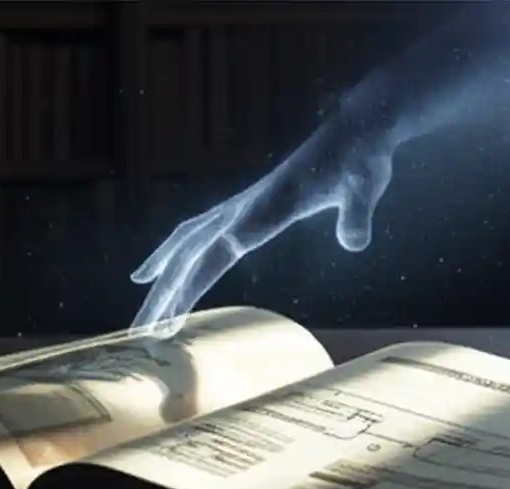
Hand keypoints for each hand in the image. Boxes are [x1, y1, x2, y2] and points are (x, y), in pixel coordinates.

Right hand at [130, 118, 394, 336]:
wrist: (355, 133)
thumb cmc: (361, 163)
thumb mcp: (367, 188)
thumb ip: (358, 215)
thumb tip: (354, 242)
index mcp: (269, 205)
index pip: (223, 247)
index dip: (196, 277)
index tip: (174, 307)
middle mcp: (243, 206)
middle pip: (192, 254)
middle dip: (166, 295)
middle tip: (143, 334)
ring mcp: (238, 207)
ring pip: (185, 246)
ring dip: (160, 281)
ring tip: (141, 314)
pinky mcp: (243, 209)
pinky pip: (194, 237)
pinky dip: (170, 256)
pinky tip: (154, 273)